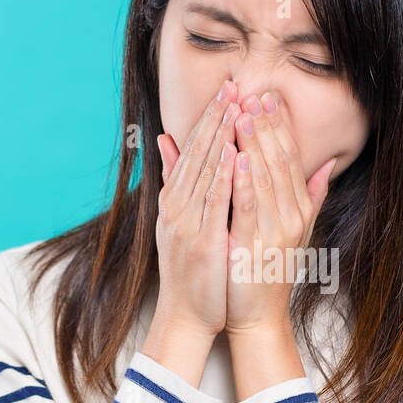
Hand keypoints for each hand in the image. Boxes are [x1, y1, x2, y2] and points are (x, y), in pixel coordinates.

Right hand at [153, 80, 238, 338]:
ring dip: (221, 139)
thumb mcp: (177, 220)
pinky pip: (214, 205)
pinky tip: (235, 156)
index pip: (193, 151)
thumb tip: (166, 141)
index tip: (227, 91)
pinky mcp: (202, 242)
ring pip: (205, 173)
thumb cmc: (190, 270)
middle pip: (198, 155)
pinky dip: (223, 179)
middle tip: (234, 86)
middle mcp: (177, 207)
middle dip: (216, 119)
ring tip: (236, 108)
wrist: (185, 316)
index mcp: (175, 200)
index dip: (209, 119)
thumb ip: (174, 180)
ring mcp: (187, 223)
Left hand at [226, 90, 335, 334]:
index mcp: (298, 209)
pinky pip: (250, 209)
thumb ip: (310, 196)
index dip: (279, 126)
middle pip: (280, 162)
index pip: (290, 158)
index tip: (268, 97)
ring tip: (243, 115)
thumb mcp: (294, 230)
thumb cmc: (268, 272)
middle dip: (266, 126)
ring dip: (254, 146)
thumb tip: (325, 164)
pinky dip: (244, 183)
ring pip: (266, 180)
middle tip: (254, 93)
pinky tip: (237, 159)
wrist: (257, 316)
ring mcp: (275, 232)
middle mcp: (291, 217)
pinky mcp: (256, 247)